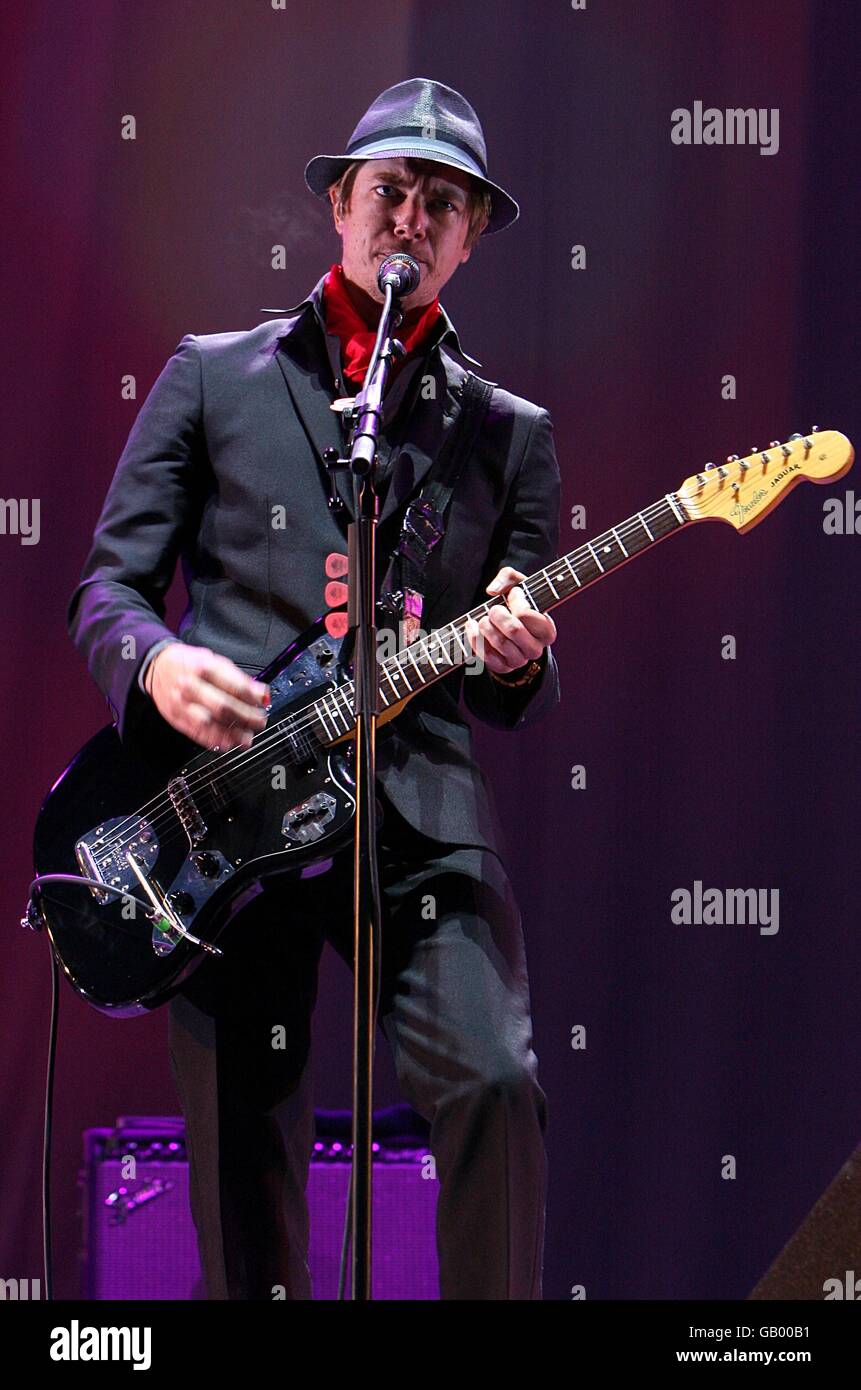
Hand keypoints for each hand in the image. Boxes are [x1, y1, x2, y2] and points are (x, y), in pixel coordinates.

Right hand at [145, 642, 270, 750]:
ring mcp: (181, 704)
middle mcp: (190, 686)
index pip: (233, 686)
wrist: (157, 667)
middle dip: (245, 718)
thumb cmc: (190, 664)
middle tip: (259, 722)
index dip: (252, 699)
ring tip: (247, 738)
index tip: (263, 704)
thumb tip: (262, 694)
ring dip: (231, 734)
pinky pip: (197, 733)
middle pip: (223, 707)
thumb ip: (240, 679)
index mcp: (203, 668)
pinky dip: (214, 741)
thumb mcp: (216, 662)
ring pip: (209, 724)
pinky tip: (228, 743)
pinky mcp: (176, 718)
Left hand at [464, 566, 556, 675]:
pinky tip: (471, 627)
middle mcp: (536, 649)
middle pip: (513, 630)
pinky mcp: (502, 667)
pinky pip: (486, 656)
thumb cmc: (517, 606)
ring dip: (485, 627)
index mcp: (546, 630)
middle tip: (493, 609)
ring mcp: (519, 661)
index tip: (513, 595)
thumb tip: (493, 590)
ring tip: (481, 618)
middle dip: (498, 615)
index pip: (527, 614)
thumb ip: (508, 577)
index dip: (515, 601)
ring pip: (499, 643)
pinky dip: (475, 639)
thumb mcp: (519, 586)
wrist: (512, 632)